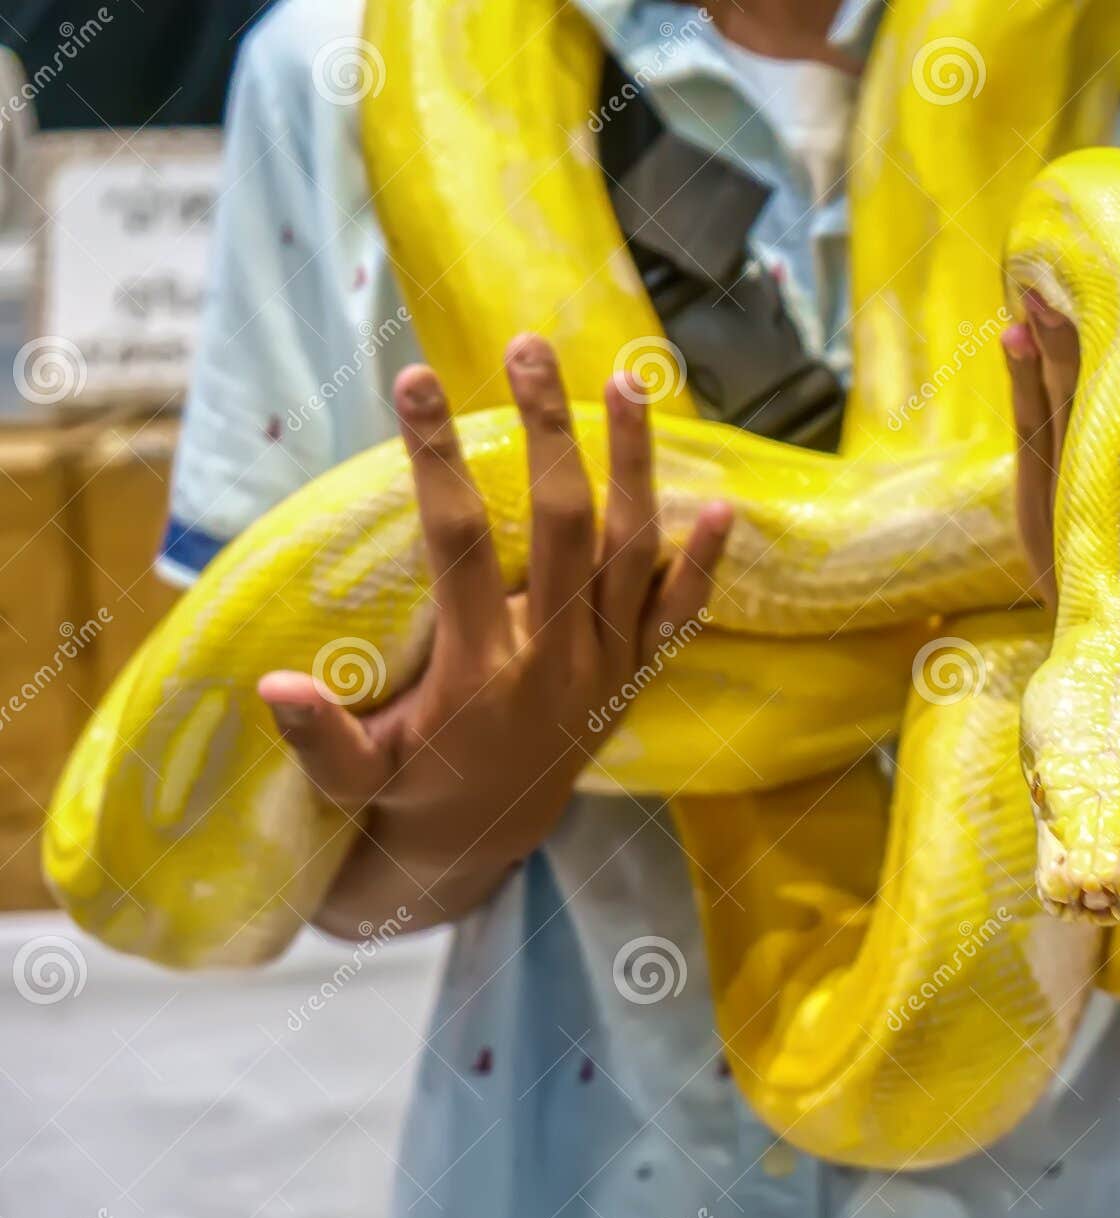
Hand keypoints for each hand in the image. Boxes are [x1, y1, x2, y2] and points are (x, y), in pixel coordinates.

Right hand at [258, 336, 733, 935]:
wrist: (488, 840)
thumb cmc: (411, 790)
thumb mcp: (355, 777)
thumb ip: (320, 739)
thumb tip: (270, 689)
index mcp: (481, 673)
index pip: (460, 543)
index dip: (436, 458)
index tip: (415, 379)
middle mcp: (557, 662)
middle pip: (565, 525)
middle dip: (548, 430)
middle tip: (527, 348)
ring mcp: (607, 670)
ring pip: (635, 552)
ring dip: (635, 465)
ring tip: (628, 380)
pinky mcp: (633, 679)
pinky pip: (681, 619)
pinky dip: (704, 568)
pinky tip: (723, 507)